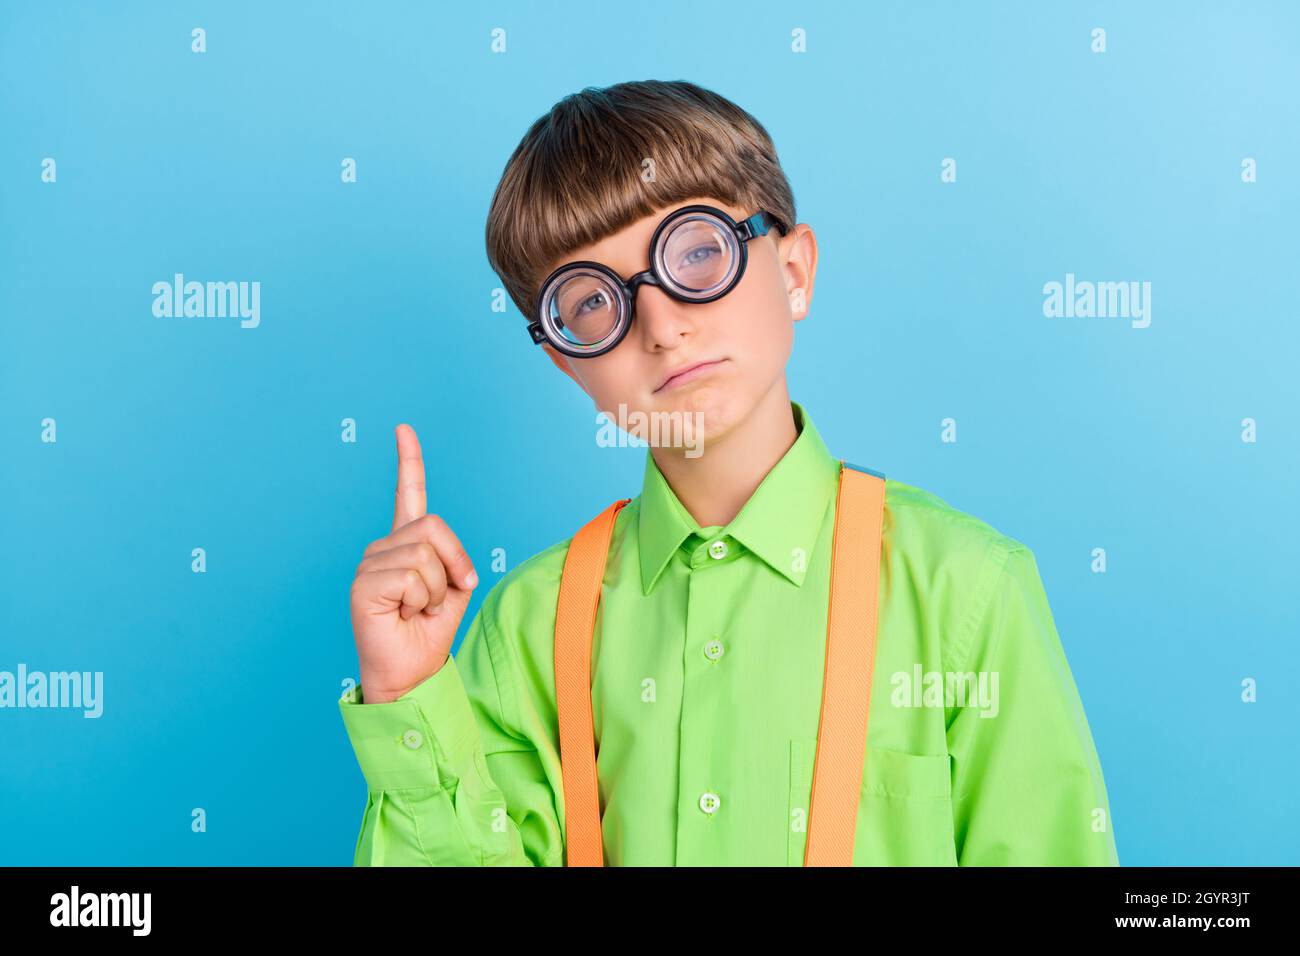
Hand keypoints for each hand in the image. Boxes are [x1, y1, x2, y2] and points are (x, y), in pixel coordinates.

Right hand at [349, 424, 477, 703]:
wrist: (411, 672)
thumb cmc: (429, 632)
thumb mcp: (455, 589)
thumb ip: (455, 559)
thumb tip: (448, 558)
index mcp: (407, 544)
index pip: (409, 495)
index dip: (408, 461)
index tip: (403, 429)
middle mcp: (383, 548)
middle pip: (434, 528)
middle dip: (452, 566)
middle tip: (438, 600)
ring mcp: (369, 563)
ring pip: (425, 555)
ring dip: (436, 590)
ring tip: (417, 610)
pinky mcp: (362, 583)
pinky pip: (411, 577)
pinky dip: (420, 600)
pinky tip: (402, 614)